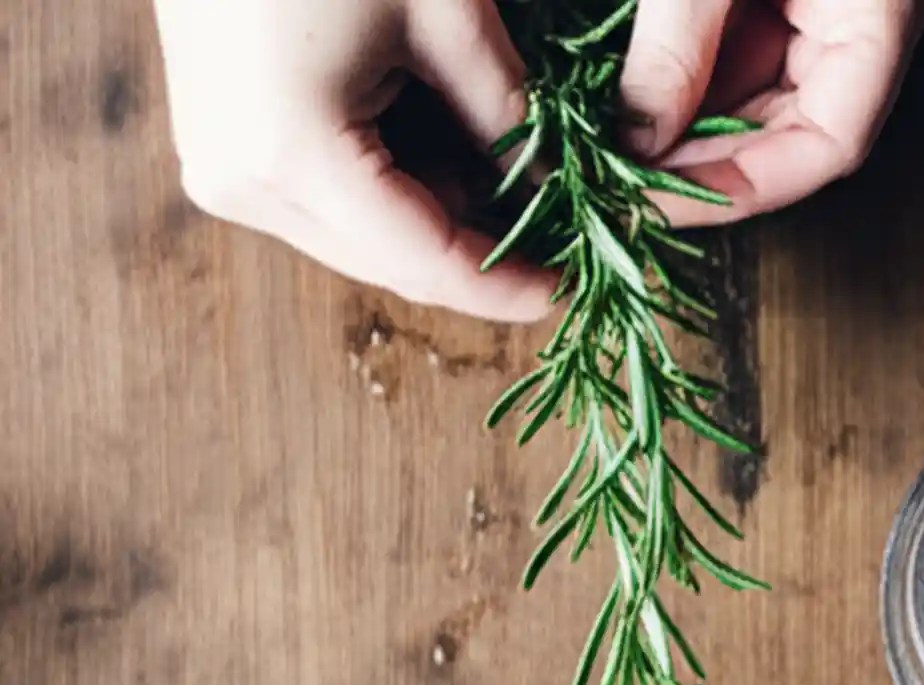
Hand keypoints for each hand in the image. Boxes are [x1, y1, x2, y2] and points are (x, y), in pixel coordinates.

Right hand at [153, 1, 555, 322]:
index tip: (572, 289)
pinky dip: (398, 185)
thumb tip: (554, 186)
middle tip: (560, 233)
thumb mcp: (444, 14)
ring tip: (514, 175)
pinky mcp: (224, 148)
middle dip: (481, 252)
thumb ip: (505, 113)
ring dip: (442, 215)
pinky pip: (331, 198)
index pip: (426, 262)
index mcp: (292, 158)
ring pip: (364, 236)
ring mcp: (223, 171)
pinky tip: (450, 145)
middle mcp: (244, 187)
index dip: (507, 287)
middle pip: (392, 261)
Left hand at [620, 0, 923, 225]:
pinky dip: (681, 80)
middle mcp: (857, 30)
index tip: (659, 206)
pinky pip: (736, 55)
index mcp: (883, 17)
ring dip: (682, 128)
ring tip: (607, 145)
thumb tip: (639, 138)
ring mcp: (820, 12)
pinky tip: (625, 97)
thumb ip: (679, 44)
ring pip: (753, 100)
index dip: (741, 190)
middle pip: (786, 136)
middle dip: (699, 165)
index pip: (828, 146)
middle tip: (616, 182)